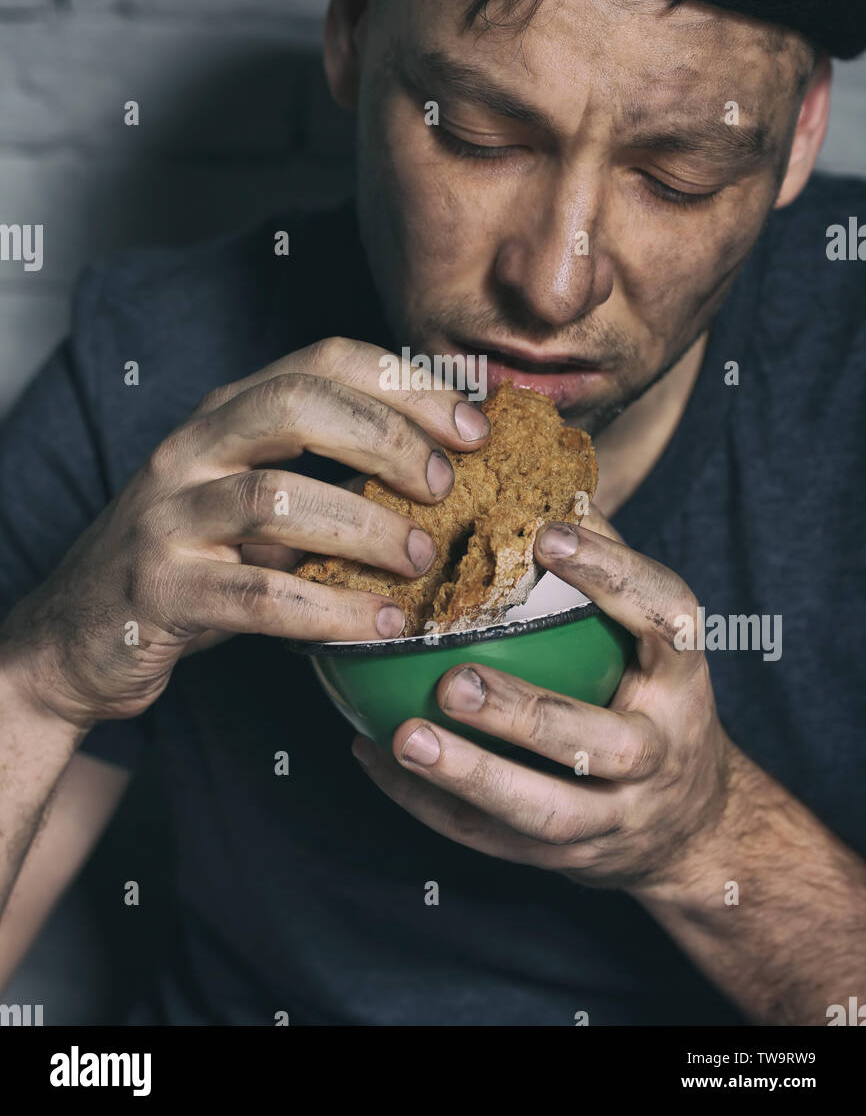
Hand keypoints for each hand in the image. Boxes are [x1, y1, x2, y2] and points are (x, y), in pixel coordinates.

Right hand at [0, 338, 488, 727]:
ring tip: (421, 560)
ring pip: (277, 498)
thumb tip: (449, 465)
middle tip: (445, 485)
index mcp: (225, 413)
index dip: (406, 384)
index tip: (474, 427)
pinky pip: (258, 594)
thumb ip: (326, 474)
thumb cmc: (196, 560)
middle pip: (295, 405)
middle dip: (386, 437)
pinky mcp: (161, 591)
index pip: (322, 360)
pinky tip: (380, 622)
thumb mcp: (255, 498)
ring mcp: (170, 518)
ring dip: (365, 527)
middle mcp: (192, 449)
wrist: (80, 634)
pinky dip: (331, 609)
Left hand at [351, 508, 735, 897]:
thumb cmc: (652, 699)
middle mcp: (661, 752)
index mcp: (682, 677)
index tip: (545, 534)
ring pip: (545, 811)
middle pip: (601, 742)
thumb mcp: (655, 638)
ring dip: (471, 775)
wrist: (693, 829)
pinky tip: (372, 758)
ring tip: (403, 737)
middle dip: (527, 714)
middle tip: (455, 679)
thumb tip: (541, 478)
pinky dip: (429, 803)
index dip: (613, 576)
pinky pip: (494, 839)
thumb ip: (605, 567)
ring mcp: (618, 818)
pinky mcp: (569, 860)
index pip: (665, 619)